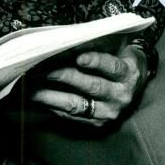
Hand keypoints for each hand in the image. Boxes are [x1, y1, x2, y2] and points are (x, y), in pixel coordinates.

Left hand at [29, 44, 147, 126]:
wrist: (134, 84)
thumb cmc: (118, 58)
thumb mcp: (116, 47)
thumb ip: (97, 44)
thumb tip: (66, 41)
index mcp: (127, 73)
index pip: (111, 67)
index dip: (95, 61)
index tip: (78, 57)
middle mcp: (120, 95)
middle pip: (91, 86)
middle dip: (64, 76)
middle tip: (41, 69)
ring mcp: (109, 112)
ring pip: (77, 104)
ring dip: (51, 95)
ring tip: (31, 86)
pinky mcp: (97, 123)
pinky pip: (71, 116)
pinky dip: (52, 106)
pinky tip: (37, 97)